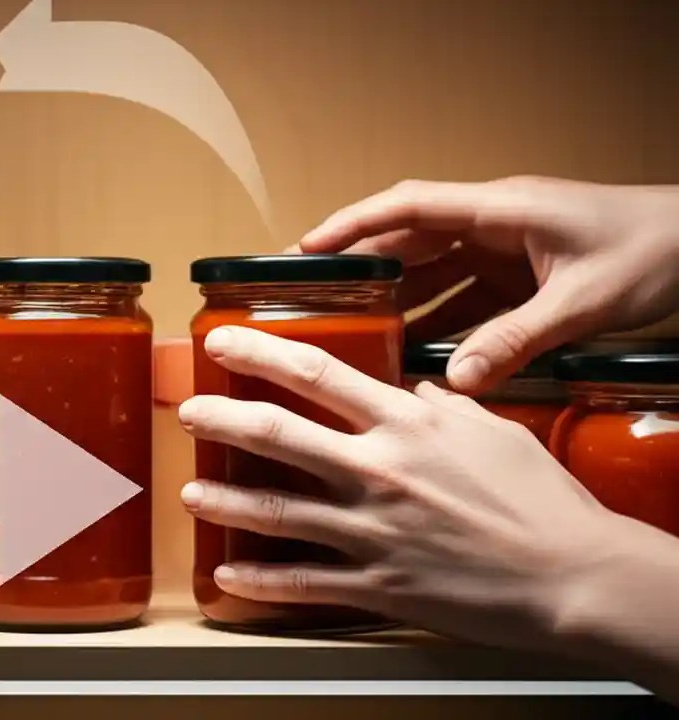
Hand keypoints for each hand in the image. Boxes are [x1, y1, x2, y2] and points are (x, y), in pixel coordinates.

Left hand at [177, 325, 636, 653]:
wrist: (573, 576)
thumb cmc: (541, 500)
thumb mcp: (493, 432)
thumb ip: (445, 405)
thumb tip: (417, 388)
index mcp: (406, 425)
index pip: (318, 376)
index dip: (261, 353)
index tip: (222, 342)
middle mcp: (378, 472)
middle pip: (279, 436)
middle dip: (223, 421)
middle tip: (188, 412)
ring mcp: (372, 531)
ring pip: (278, 512)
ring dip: (224, 502)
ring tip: (188, 494)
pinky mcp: (377, 584)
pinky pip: (304, 582)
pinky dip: (261, 580)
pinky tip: (228, 575)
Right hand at [293, 177, 678, 392]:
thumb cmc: (658, 249)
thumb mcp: (585, 299)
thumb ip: (518, 338)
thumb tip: (458, 380)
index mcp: (501, 210)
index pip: (407, 208)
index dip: (352, 226)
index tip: (306, 250)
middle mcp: (495, 225)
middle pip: (410, 242)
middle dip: (363, 271)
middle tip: (315, 304)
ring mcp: (509, 251)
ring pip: (436, 274)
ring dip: (401, 304)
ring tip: (356, 340)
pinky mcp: (524, 278)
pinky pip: (467, 300)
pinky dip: (442, 325)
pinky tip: (420, 357)